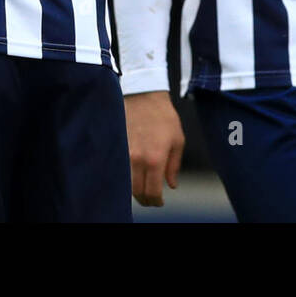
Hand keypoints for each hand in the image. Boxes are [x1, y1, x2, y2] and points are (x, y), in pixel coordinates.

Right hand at [125, 91, 184, 206]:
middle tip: (151, 199)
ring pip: (126, 183)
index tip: (159, 202)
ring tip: (143, 188)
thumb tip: (171, 185)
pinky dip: (125, 177)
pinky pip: (119, 169)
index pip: (152, 192)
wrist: (144, 95)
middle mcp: (137, 159)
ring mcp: (124, 153)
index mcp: (155, 159)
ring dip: (134, 190)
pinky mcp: (117, 146)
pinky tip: (133, 175)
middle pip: (137, 192)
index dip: (156, 201)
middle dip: (145, 199)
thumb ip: (174, 166)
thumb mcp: (178, 140)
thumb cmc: (163, 116)